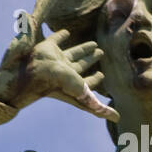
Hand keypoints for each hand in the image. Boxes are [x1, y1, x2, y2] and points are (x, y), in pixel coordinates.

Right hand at [4, 25, 118, 121]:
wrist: (33, 74)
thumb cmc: (56, 85)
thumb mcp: (82, 97)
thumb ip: (98, 108)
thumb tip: (119, 119)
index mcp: (73, 82)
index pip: (87, 81)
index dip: (95, 79)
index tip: (103, 74)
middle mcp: (65, 71)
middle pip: (81, 64)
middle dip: (91, 60)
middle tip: (102, 52)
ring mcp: (56, 59)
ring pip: (72, 52)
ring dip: (83, 49)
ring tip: (94, 44)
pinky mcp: (47, 47)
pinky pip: (56, 39)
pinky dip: (61, 35)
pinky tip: (66, 32)